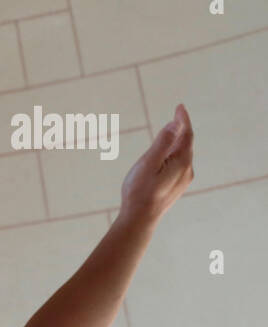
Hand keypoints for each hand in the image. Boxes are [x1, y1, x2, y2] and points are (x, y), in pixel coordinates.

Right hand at [119, 103, 193, 224]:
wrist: (141, 219)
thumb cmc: (139, 191)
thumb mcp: (148, 163)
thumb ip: (162, 143)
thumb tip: (174, 125)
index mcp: (181, 162)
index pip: (186, 134)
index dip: (183, 119)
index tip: (179, 106)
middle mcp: (187, 170)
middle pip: (187, 143)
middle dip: (182, 128)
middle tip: (176, 115)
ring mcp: (183, 179)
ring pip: (183, 154)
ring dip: (178, 141)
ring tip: (171, 131)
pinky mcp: (177, 187)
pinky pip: (180, 163)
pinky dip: (175, 152)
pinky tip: (167, 155)